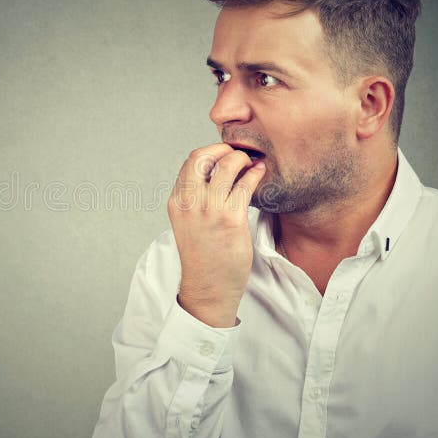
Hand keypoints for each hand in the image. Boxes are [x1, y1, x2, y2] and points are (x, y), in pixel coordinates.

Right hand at [167, 143, 266, 326]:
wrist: (208, 289)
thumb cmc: (203, 258)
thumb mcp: (188, 224)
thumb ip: (195, 200)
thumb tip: (214, 176)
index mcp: (177, 202)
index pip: (191, 161)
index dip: (210, 151)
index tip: (224, 153)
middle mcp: (190, 203)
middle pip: (204, 156)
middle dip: (224, 148)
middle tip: (239, 153)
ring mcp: (210, 211)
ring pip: (227, 166)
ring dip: (242, 159)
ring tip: (252, 162)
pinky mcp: (231, 220)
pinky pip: (245, 185)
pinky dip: (255, 173)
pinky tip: (260, 173)